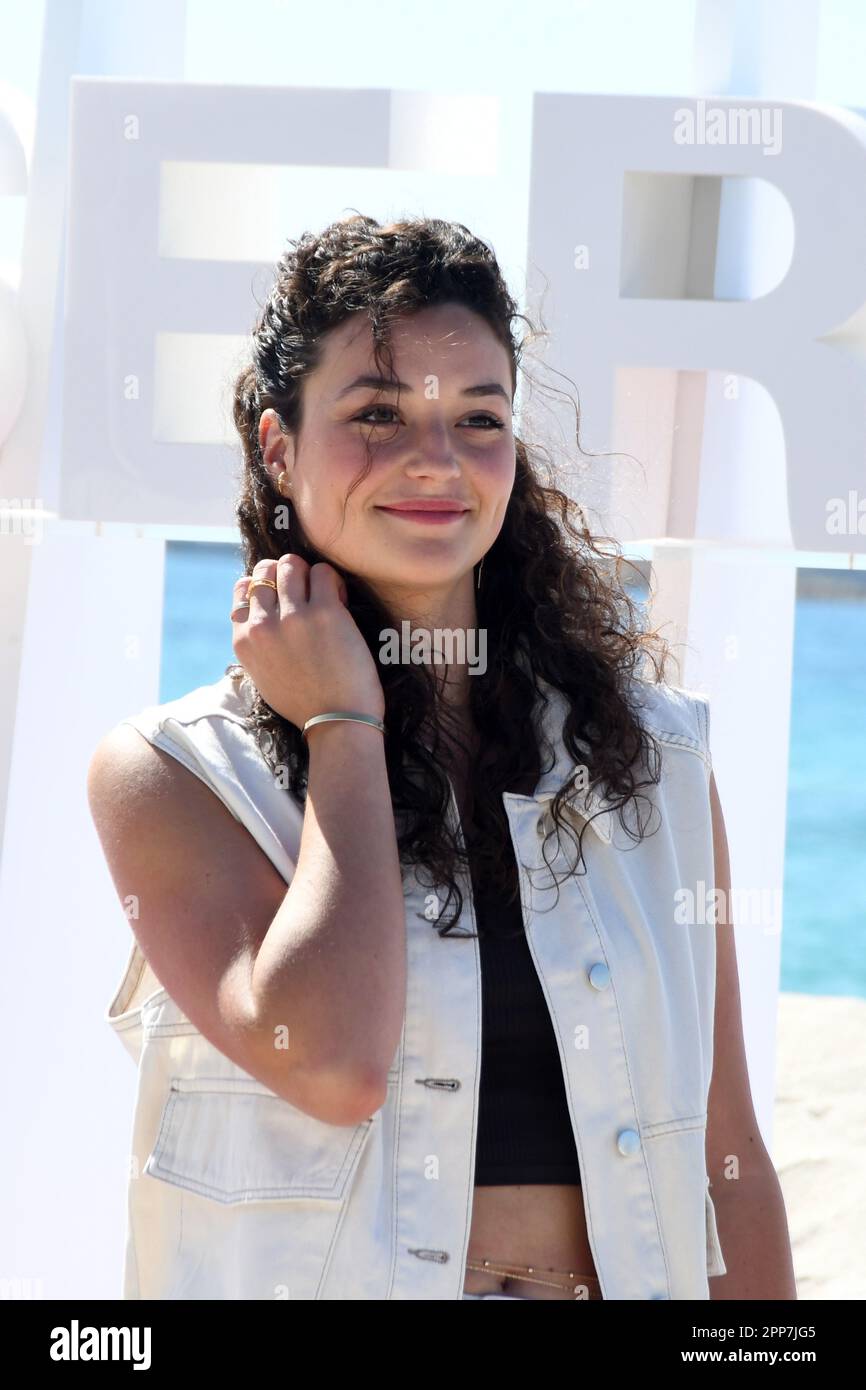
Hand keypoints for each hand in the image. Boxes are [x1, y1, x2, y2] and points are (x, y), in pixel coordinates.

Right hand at [230, 555, 385, 729]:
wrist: (337, 723)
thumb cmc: (305, 703)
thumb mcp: (263, 674)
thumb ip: (257, 642)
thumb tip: (261, 610)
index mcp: (244, 640)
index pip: (243, 589)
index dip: (265, 586)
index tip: (283, 597)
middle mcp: (262, 625)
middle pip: (265, 570)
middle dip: (286, 573)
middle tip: (306, 592)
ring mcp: (293, 617)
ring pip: (292, 565)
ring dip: (309, 574)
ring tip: (324, 596)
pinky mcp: (325, 613)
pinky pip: (323, 572)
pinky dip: (332, 581)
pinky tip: (339, 600)